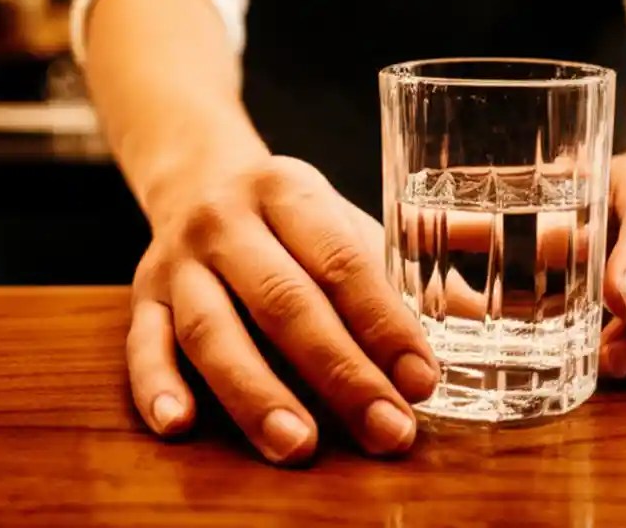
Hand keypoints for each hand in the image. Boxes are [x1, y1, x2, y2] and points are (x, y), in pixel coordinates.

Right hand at [127, 154, 438, 464]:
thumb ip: (411, 268)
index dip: (384, 323)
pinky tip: (180, 425)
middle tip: (385, 430)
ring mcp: (178, 259)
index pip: (342, 260)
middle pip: (284, 301)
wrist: (196, 178)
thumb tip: (484, 315)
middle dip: (339, 372)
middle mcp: (228, 220)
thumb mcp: (347, 224)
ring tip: (297, 446)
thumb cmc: (292, 221)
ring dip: (255, 393)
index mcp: (291, 191)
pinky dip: (157, 386)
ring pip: (212, 330)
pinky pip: (142, 343)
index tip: (423, 379)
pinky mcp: (141, 295)